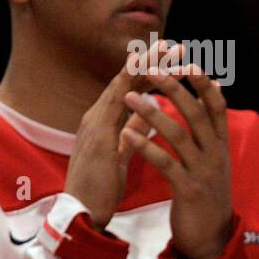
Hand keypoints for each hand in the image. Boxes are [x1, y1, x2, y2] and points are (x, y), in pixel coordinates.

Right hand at [64, 46, 159, 229]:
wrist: (82, 213)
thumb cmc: (101, 184)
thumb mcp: (122, 152)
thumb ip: (133, 131)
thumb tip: (149, 115)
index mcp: (105, 120)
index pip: (131, 88)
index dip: (152, 70)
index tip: (174, 56)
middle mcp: (97, 117)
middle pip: (126, 81)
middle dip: (151, 61)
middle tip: (176, 45)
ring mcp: (95, 127)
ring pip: (121, 91)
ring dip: (144, 72)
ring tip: (166, 56)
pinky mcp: (99, 143)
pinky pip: (116, 116)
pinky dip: (133, 99)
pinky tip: (149, 87)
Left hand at [122, 48, 232, 258]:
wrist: (211, 237)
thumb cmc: (206, 194)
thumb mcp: (214, 160)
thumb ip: (211, 130)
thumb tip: (217, 92)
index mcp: (221, 146)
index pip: (216, 107)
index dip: (204, 84)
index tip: (188, 62)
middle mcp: (216, 155)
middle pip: (197, 115)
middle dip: (175, 89)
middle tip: (152, 69)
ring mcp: (204, 172)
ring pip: (180, 136)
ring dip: (153, 114)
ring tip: (129, 96)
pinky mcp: (188, 190)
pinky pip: (166, 164)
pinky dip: (146, 147)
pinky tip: (127, 135)